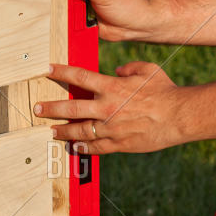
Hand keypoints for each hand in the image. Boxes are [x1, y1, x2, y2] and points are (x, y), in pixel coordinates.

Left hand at [34, 61, 188, 153]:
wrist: (179, 116)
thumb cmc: (165, 90)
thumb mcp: (147, 69)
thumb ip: (129, 67)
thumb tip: (117, 71)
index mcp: (112, 87)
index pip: (79, 77)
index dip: (61, 72)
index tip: (47, 70)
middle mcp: (107, 108)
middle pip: (71, 107)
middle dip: (51, 108)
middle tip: (37, 109)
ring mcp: (111, 128)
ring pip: (79, 131)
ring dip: (63, 131)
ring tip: (51, 131)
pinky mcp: (119, 144)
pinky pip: (96, 147)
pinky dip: (84, 148)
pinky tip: (75, 147)